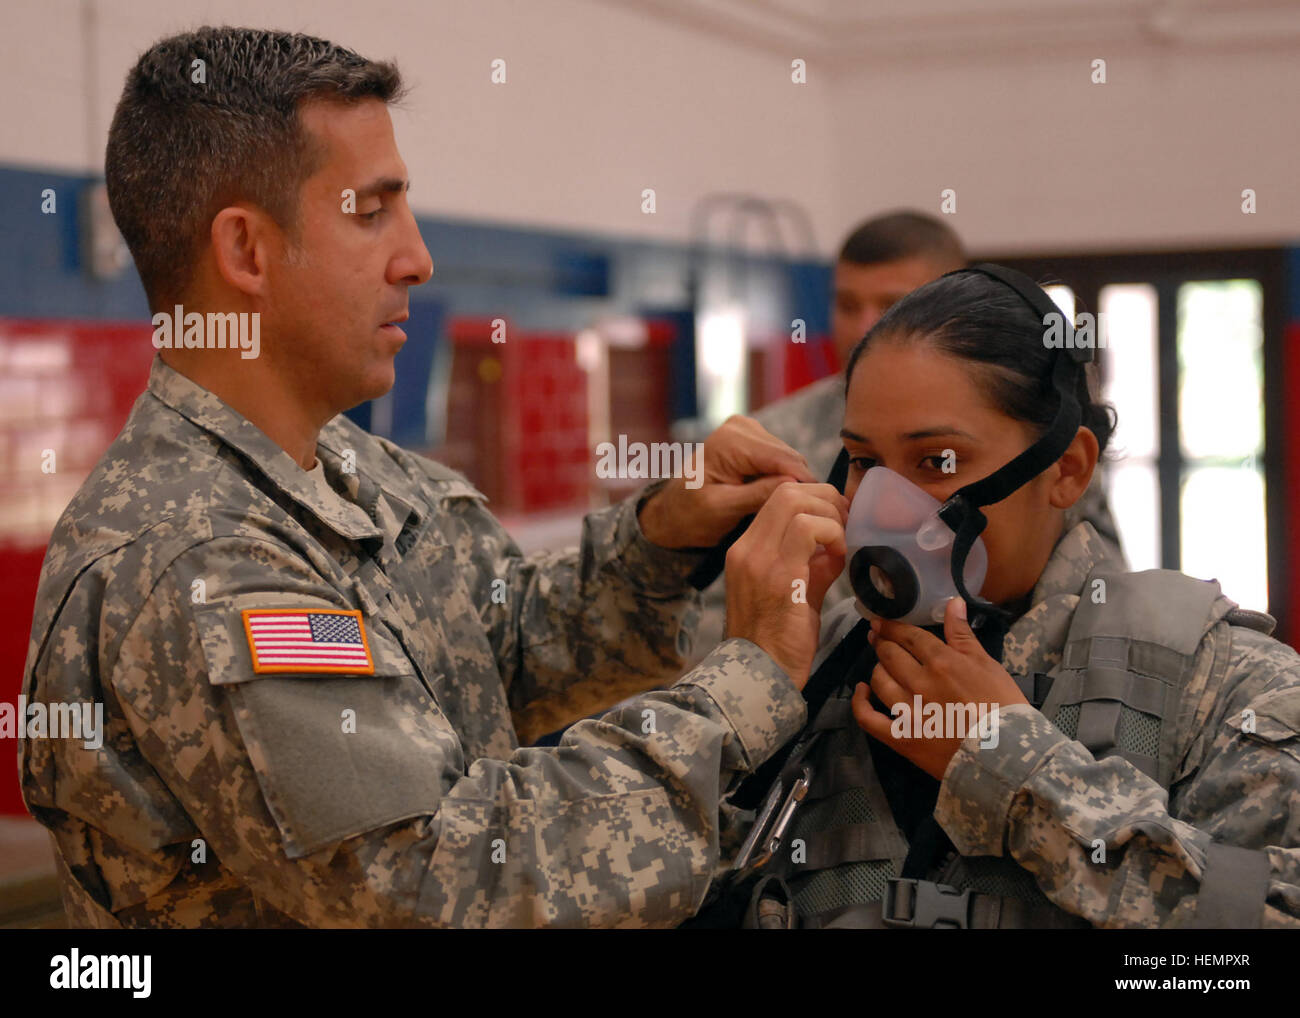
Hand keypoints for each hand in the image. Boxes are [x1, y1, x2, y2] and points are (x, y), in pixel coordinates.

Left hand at [637, 415, 815, 548]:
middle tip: (811, 517)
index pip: (781, 458)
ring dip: (793, 484)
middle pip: (790, 457)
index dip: (804, 482)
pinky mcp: (755, 442)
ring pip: (790, 460)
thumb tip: (795, 484)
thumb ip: (757, 495)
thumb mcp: (723, 508)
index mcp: (730, 441)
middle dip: (800, 484)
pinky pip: (782, 461)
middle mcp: (741, 428)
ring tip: (793, 512)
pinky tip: (780, 501)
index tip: (824, 509)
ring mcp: (749, 432)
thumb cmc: (690, 514)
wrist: (674, 512)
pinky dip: (784, 479)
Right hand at [723, 481, 847, 689]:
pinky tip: (840, 556)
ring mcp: (758, 559)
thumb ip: (812, 564)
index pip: (778, 499)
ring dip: (829, 515)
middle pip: (786, 491)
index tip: (837, 520)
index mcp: (745, 551)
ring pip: (795, 501)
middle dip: (825, 499)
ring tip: (843, 541)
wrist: (760, 677)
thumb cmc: (777, 641)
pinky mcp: (778, 574)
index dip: (813, 499)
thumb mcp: (794, 592)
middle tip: (846, 524)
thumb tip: (836, 544)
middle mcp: (746, 548)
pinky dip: (831, 534)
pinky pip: (808, 529)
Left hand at [851, 597, 1028, 779]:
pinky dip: (860, 703)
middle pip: (890, 655)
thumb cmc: (1004, 708)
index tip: (881, 621)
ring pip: (880, 680)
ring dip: (877, 667)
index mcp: (942, 662)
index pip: (909, 637)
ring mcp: (908, 711)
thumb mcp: (988, 665)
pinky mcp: (902, 738)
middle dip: (882, 642)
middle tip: (877, 636)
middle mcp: (920, 682)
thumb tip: (952, 602)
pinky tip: (862, 692)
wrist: (1008, 755)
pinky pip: (869, 719)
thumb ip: (963, 635)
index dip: (892, 627)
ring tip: (880, 663)